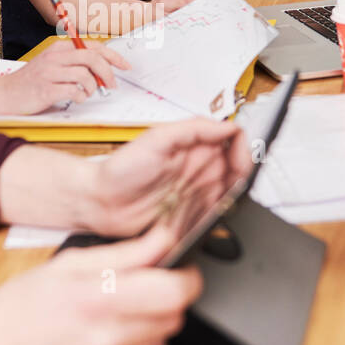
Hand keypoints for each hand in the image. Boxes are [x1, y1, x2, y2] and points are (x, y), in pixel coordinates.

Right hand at [0, 40, 129, 114]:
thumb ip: (75, 64)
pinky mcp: (46, 90)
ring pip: (85, 75)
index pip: (93, 46)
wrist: (5, 94)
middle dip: (108, 73)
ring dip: (93, 87)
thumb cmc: (32, 82)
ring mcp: (49, 73)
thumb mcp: (52, 65)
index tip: (125, 66)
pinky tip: (78, 98)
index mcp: (59, 48)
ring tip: (88, 94)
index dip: (113, 56)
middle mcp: (55, 57)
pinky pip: (73, 91)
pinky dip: (81, 97)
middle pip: (92, 58)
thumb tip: (103, 70)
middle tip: (112, 85)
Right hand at [0, 226, 201, 344]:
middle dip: (163, 302)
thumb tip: (166, 239)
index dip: (186, 278)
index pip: (177, 291)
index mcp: (99, 299)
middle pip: (174, 318)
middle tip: (132, 294)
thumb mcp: (66, 266)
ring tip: (106, 321)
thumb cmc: (16, 309)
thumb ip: (124, 254)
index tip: (179, 272)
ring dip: (146, 330)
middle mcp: (108, 341)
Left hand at [88, 118, 251, 238]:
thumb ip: (194, 129)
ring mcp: (196, 191)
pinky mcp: (192, 214)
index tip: (241, 161)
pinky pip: (214, 216)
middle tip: (233, 187)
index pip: (234, 140)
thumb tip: (227, 127)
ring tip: (218, 203)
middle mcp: (199, 166)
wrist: (101, 203)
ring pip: (229, 193)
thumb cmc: (121, 169)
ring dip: (228, 200)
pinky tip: (206, 217)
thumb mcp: (157, 139)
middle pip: (238, 169)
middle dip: (240, 178)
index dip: (244, 149)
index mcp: (194, 144)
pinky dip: (215, 218)